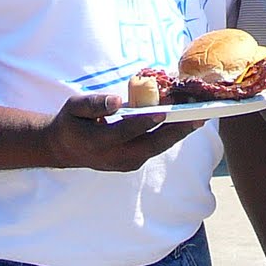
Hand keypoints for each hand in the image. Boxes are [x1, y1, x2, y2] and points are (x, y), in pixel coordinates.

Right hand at [44, 94, 202, 170]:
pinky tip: (185, 122)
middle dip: (176, 131)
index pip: (125, 132)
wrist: (65, 149)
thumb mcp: (74, 107)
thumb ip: (94, 104)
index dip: (144, 122)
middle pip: (150, 145)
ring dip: (178, 134)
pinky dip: (171, 136)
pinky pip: (155, 148)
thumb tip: (117, 101)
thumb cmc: (72, 122)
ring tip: (199, 117)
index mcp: (98, 142)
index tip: (163, 111)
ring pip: (157, 148)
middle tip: (197, 117)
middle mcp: (114, 157)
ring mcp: (125, 163)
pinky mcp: (133, 163)